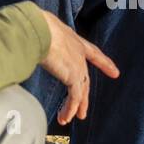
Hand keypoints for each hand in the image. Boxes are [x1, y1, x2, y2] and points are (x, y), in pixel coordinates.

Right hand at [38, 9, 119, 125]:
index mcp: (73, 39)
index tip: (114, 71)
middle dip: (85, 95)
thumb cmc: (37, 25)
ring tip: (76, 118)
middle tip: (84, 108)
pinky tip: (65, 117)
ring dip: (77, 106)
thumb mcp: (45, 28)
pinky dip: (70, 108)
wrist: (39, 29)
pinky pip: (74, 97)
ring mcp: (77, 65)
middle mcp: (79, 52)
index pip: (93, 52)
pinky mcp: (73, 77)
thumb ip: (43, 37)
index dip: (104, 62)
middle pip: (85, 77)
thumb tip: (29, 39)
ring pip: (81, 90)